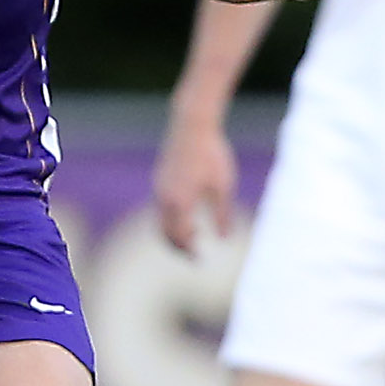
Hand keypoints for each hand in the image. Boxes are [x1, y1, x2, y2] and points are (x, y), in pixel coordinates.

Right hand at [151, 116, 238, 254]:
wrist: (192, 125)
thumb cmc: (212, 154)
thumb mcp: (223, 186)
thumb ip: (223, 215)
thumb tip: (225, 238)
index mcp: (180, 202)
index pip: (180, 237)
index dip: (189, 251)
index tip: (201, 260)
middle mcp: (164, 198)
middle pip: (165, 233)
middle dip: (178, 247)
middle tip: (194, 256)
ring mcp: (159, 188)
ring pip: (160, 221)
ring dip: (174, 233)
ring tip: (193, 237)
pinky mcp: (159, 179)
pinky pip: (160, 208)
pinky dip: (171, 219)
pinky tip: (188, 216)